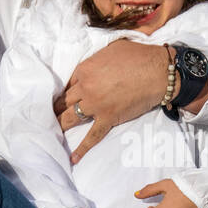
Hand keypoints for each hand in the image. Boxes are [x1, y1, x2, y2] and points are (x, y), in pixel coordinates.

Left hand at [56, 41, 168, 162]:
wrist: (159, 73)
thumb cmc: (138, 56)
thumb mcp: (111, 49)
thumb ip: (96, 59)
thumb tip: (93, 65)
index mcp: (85, 69)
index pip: (68, 83)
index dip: (67, 91)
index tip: (63, 97)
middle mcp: (86, 88)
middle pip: (65, 101)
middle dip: (56, 108)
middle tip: (48, 115)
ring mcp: (96, 105)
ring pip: (71, 117)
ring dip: (61, 124)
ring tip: (51, 130)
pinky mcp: (108, 118)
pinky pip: (92, 136)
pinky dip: (82, 148)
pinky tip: (73, 158)